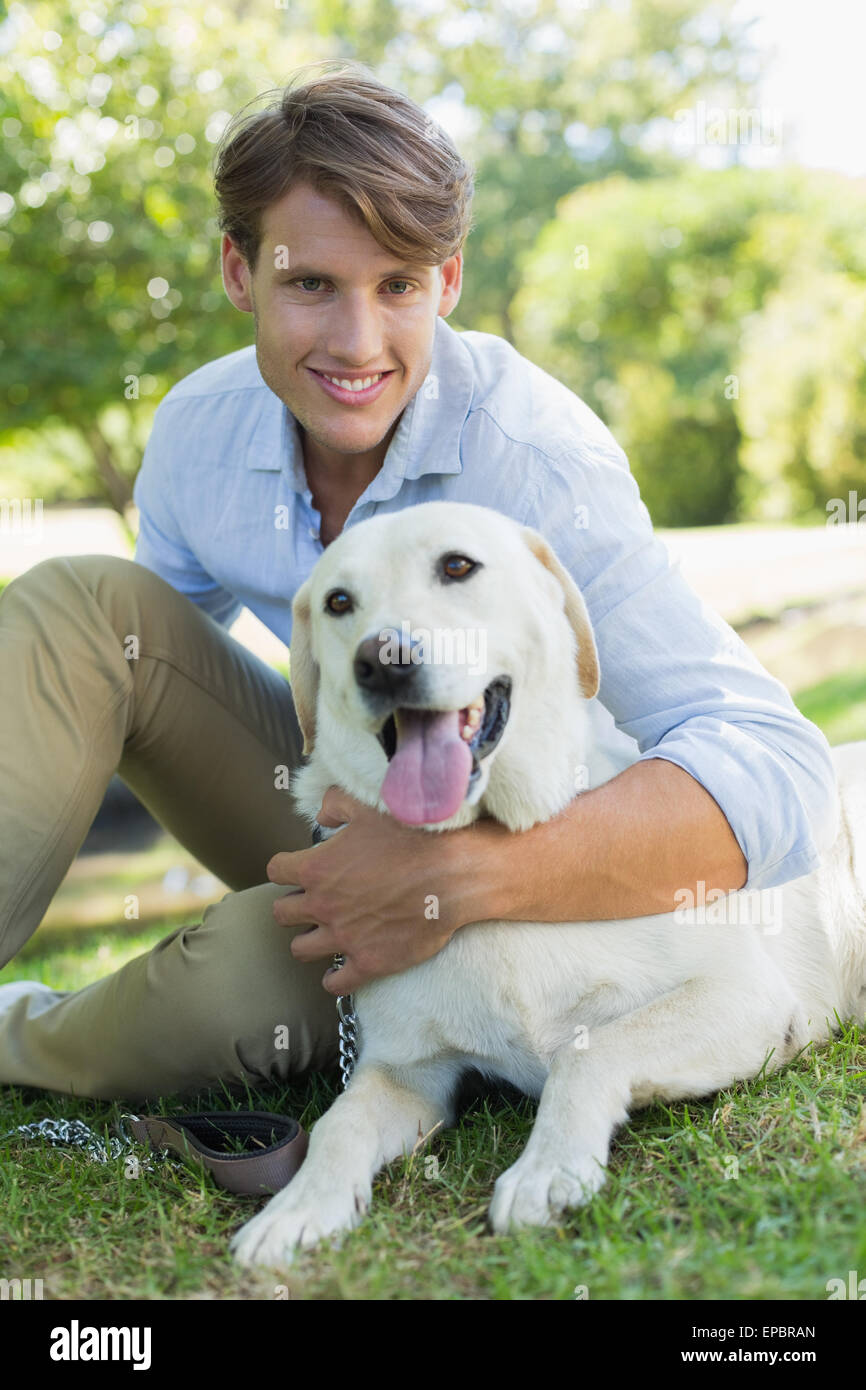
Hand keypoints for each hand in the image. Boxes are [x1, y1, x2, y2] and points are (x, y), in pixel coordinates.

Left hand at [268, 787, 492, 992]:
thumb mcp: (368, 805)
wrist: (453, 872)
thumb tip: (322, 813)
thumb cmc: (412, 835)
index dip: (287, 868)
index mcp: (317, 867)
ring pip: (301, 949)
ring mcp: (345, 937)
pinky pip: (336, 983)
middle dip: (293, 906)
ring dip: (309, 940)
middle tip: (313, 901)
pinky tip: (341, 971)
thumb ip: (336, 804)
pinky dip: (335, 979)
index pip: (276, 871)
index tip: (299, 869)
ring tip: (323, 934)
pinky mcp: (370, 962)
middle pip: (282, 914)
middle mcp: (323, 905)